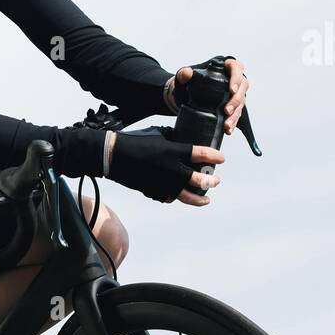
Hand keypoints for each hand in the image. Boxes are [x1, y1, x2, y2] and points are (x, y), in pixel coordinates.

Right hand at [104, 130, 223, 205]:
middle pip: (198, 180)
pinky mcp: (152, 191)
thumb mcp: (157, 135)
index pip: (200, 154)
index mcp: (172, 151)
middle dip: (211, 180)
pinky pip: (168, 197)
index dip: (214, 156)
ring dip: (199, 198)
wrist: (113, 155)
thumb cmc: (134, 141)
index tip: (221, 159)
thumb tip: (184, 141)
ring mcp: (162, 182)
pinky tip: (179, 196)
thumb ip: (173, 140)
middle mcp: (170, 168)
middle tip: (216, 180)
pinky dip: (175, 197)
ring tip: (207, 199)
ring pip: (186, 196)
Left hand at [169, 58, 249, 135]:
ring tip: (226, 124)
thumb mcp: (184, 76)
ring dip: (235, 114)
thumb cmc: (189, 80)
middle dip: (236, 100)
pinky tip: (228, 129)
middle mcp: (234, 78)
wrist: (186, 93)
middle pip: (243, 87)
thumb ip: (183, 74)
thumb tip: (186, 73)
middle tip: (227, 110)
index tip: (231, 90)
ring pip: (241, 102)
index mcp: (225, 66)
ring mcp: (235, 92)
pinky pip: (237, 113)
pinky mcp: (233, 104)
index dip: (236, 78)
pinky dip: (233, 122)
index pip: (236, 68)